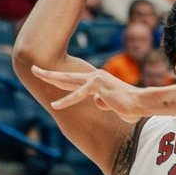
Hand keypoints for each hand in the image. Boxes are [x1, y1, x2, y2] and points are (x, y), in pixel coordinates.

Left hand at [31, 66, 147, 121]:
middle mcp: (95, 77)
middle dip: (48, 72)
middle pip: (66, 75)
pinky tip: (55, 105)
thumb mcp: (113, 105)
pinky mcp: (97, 87)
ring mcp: (95, 80)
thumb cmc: (131, 106)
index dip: (60, 79)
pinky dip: (66, 101)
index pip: (74, 80)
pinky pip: (78, 95)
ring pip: (67, 79)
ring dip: (50, 76)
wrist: (142, 104)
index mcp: (98, 81)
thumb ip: (103, 101)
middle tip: (34, 68)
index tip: (48, 77)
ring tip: (36, 72)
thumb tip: (98, 101)